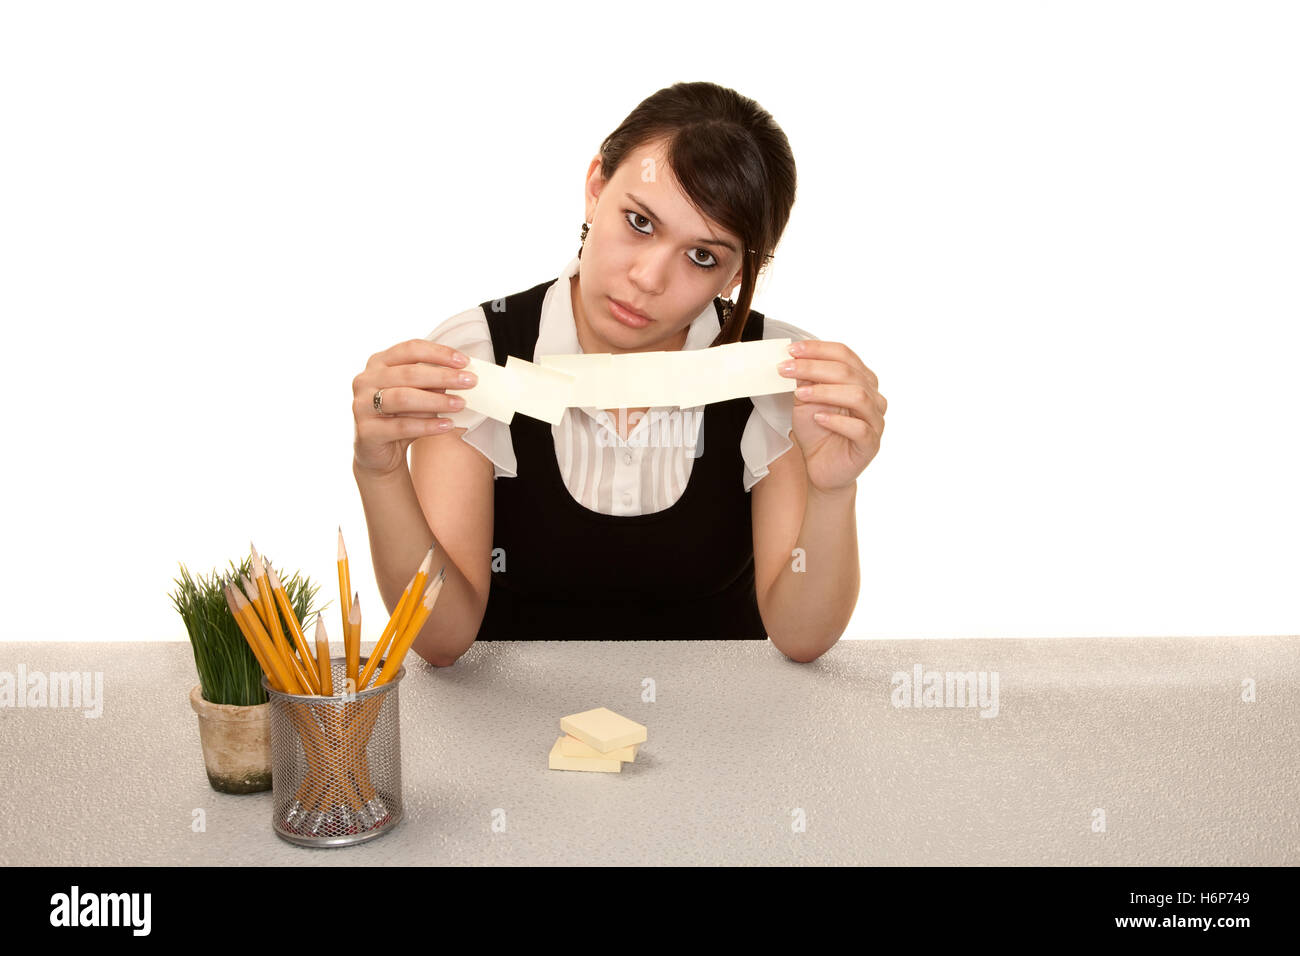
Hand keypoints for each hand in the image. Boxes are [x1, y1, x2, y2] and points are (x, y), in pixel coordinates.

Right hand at [352, 340, 476, 477]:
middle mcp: (366, 380)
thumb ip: (432, 384)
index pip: (410, 349)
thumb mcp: (418, 395)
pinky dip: (428, 425)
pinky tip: (447, 424)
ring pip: (404, 397)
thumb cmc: (400, 418)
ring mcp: (362, 405)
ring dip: (437, 400)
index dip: (439, 353)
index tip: (465, 361)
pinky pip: (401, 426)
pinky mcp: (366, 431)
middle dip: (444, 376)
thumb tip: (460, 375)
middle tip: (470, 381)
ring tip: (460, 403)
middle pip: (409, 373)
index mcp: (378, 363)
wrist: (379, 454)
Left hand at [777, 339, 885, 493]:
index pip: (844, 355)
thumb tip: (797, 357)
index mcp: (861, 380)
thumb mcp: (805, 401)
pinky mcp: (871, 444)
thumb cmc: (817, 431)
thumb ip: (805, 380)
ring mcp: (875, 420)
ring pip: (859, 396)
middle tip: (787, 369)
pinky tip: (818, 418)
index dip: (818, 349)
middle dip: (814, 367)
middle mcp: (873, 397)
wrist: (819, 467)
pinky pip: (860, 428)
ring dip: (826, 392)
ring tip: (800, 394)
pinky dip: (837, 420)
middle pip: (849, 373)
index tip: (792, 350)